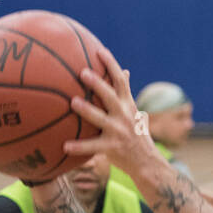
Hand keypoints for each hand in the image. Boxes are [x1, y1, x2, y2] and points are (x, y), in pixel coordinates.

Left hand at [63, 45, 158, 171]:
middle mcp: (125, 115)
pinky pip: (93, 147)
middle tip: (83, 72)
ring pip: (101, 119)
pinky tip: (65, 146)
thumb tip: (124, 70)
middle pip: (111, 96)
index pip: (121, 81)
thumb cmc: (136, 134)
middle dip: (98, 84)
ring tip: (72, 102)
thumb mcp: (134, 111)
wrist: (147, 162)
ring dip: (87, 110)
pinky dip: (79, 147)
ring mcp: (119, 131)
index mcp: (128, 105)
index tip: (101, 51)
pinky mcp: (112, 148)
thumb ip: (126, 93)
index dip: (111, 65)